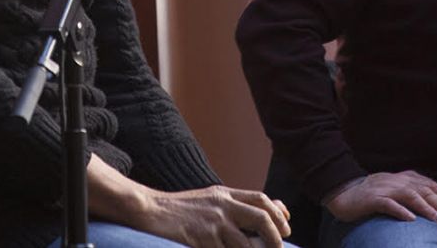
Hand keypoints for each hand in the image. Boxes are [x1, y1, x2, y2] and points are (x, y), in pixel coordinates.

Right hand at [87, 154, 289, 246]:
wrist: (149, 210)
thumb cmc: (179, 210)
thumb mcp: (208, 200)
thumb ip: (232, 205)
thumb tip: (263, 213)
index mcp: (224, 194)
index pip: (261, 199)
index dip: (278, 213)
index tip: (286, 227)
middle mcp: (221, 204)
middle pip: (261, 218)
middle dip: (276, 237)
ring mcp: (212, 222)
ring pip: (246, 244)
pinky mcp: (201, 238)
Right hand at [325, 171, 436, 224]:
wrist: (341, 193)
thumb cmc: (369, 195)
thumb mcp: (391, 190)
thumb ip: (408, 193)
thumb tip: (432, 205)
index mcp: (400, 177)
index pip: (428, 184)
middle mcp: (394, 180)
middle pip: (422, 189)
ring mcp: (383, 188)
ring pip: (409, 195)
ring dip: (426, 207)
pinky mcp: (371, 199)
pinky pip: (388, 204)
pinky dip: (401, 210)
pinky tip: (411, 219)